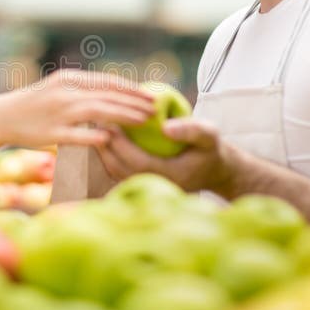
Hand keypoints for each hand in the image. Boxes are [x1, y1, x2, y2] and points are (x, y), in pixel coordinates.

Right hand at [0, 70, 155, 147]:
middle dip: (134, 103)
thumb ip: (84, 89)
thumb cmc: (36, 103)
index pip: (107, 82)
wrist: (3, 116)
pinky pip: (76, 134)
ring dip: (123, 116)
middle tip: (154, 110)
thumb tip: (115, 92)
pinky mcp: (50, 133)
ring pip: (97, 111)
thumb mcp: (60, 87)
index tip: (151, 96)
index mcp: (69, 79)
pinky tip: (111, 138)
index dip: (132, 89)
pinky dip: (94, 135)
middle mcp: (65, 93)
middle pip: (107, 96)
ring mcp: (57, 113)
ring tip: (143, 122)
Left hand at [95, 117, 233, 192]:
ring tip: (96, 128)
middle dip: (106, 147)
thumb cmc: (210, 149)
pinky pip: (118, 171)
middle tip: (96, 122)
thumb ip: (191, 130)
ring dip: (104, 151)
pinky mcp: (141, 183)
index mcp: (172, 176)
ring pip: (116, 172)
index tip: (110, 124)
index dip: (122, 145)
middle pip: (121, 169)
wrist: (214, 170)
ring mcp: (148, 187)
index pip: (139, 162)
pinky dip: (109, 155)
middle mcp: (157, 186)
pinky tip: (104, 137)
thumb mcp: (209, 134)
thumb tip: (165, 127)